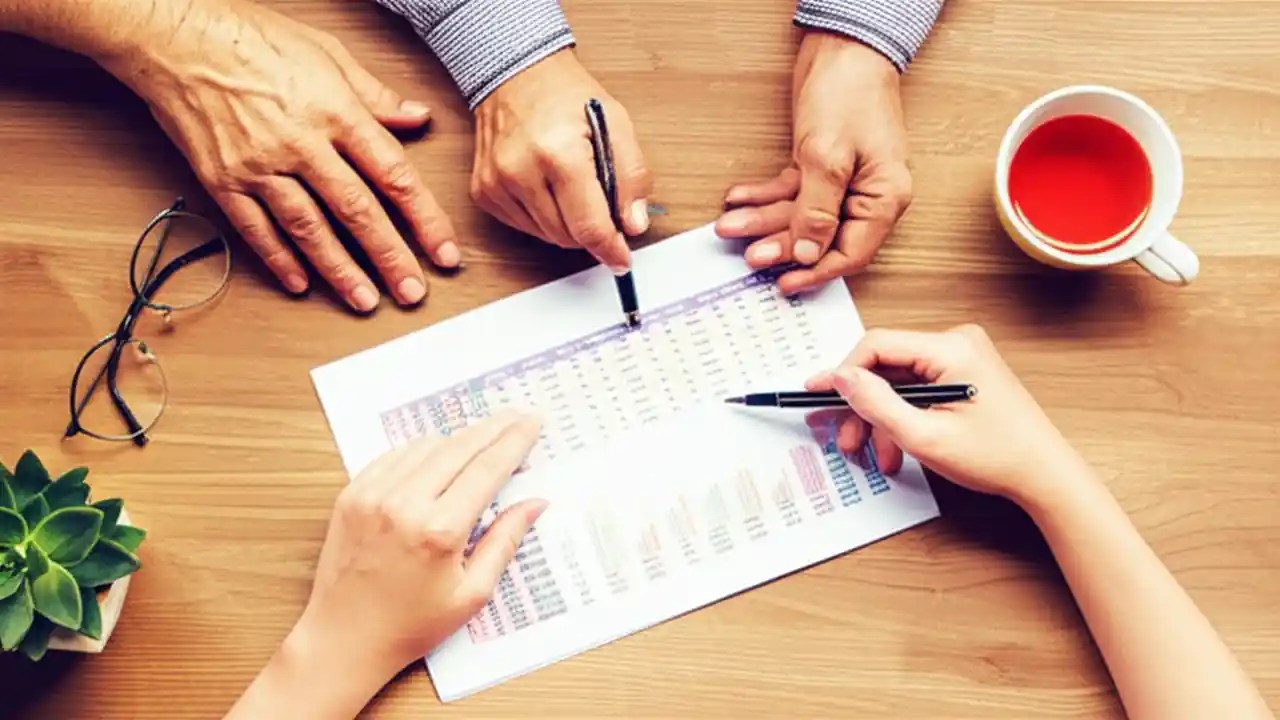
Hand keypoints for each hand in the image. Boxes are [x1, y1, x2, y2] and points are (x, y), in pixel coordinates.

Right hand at [101, 0, 458, 311]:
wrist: (175, 35)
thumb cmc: (251, 36)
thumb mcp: (328, 52)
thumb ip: (375, 94)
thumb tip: (417, 116)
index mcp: (335, 112)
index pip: (394, 175)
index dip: (425, 219)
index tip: (443, 252)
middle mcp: (301, 143)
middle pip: (357, 212)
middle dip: (389, 258)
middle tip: (412, 292)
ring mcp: (260, 166)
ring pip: (309, 229)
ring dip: (340, 270)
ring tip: (365, 300)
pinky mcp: (223, 180)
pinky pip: (256, 229)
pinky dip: (280, 260)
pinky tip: (301, 284)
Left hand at [225, 411, 546, 717]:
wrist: (343, 639)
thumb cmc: (410, 625)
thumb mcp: (471, 594)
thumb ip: (505, 542)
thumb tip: (535, 503)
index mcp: (439, 532)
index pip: (487, 469)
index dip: (514, 441)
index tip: (532, 422)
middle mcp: (404, 505)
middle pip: (459, 448)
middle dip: (493, 428)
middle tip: (516, 415)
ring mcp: (372, 496)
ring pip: (426, 446)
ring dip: (457, 440)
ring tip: (480, 439)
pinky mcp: (350, 495)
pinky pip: (393, 456)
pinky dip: (420, 451)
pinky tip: (437, 456)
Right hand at [473, 50, 651, 271]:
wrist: (516, 74)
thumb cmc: (566, 96)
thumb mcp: (617, 124)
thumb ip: (632, 177)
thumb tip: (634, 224)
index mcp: (559, 154)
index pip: (589, 226)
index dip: (611, 250)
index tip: (622, 260)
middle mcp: (520, 171)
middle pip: (568, 237)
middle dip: (591, 229)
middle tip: (600, 201)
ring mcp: (496, 184)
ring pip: (546, 236)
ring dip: (567, 224)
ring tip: (572, 186)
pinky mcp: (484, 192)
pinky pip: (524, 226)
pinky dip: (544, 217)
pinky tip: (548, 186)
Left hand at [716, 32, 911, 294]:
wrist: (843, 47)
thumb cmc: (851, 92)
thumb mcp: (829, 157)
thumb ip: (817, 210)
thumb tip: (807, 253)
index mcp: (883, 197)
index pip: (851, 252)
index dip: (816, 271)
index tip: (785, 284)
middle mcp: (866, 194)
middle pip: (819, 235)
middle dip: (779, 243)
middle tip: (747, 253)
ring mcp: (843, 181)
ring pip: (799, 213)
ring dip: (764, 219)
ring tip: (730, 223)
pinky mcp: (821, 166)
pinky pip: (792, 191)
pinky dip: (765, 195)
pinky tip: (739, 198)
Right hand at [806, 325, 1084, 507]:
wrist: (1044, 475)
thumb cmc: (997, 456)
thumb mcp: (925, 435)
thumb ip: (877, 403)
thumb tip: (840, 378)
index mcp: (951, 348)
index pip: (877, 345)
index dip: (842, 372)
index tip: (815, 394)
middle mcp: (957, 343)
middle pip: (885, 365)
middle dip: (861, 406)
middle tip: (843, 438)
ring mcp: (962, 358)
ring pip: (898, 382)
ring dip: (880, 419)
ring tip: (873, 454)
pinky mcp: (963, 374)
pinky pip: (917, 389)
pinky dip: (902, 417)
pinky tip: (896, 448)